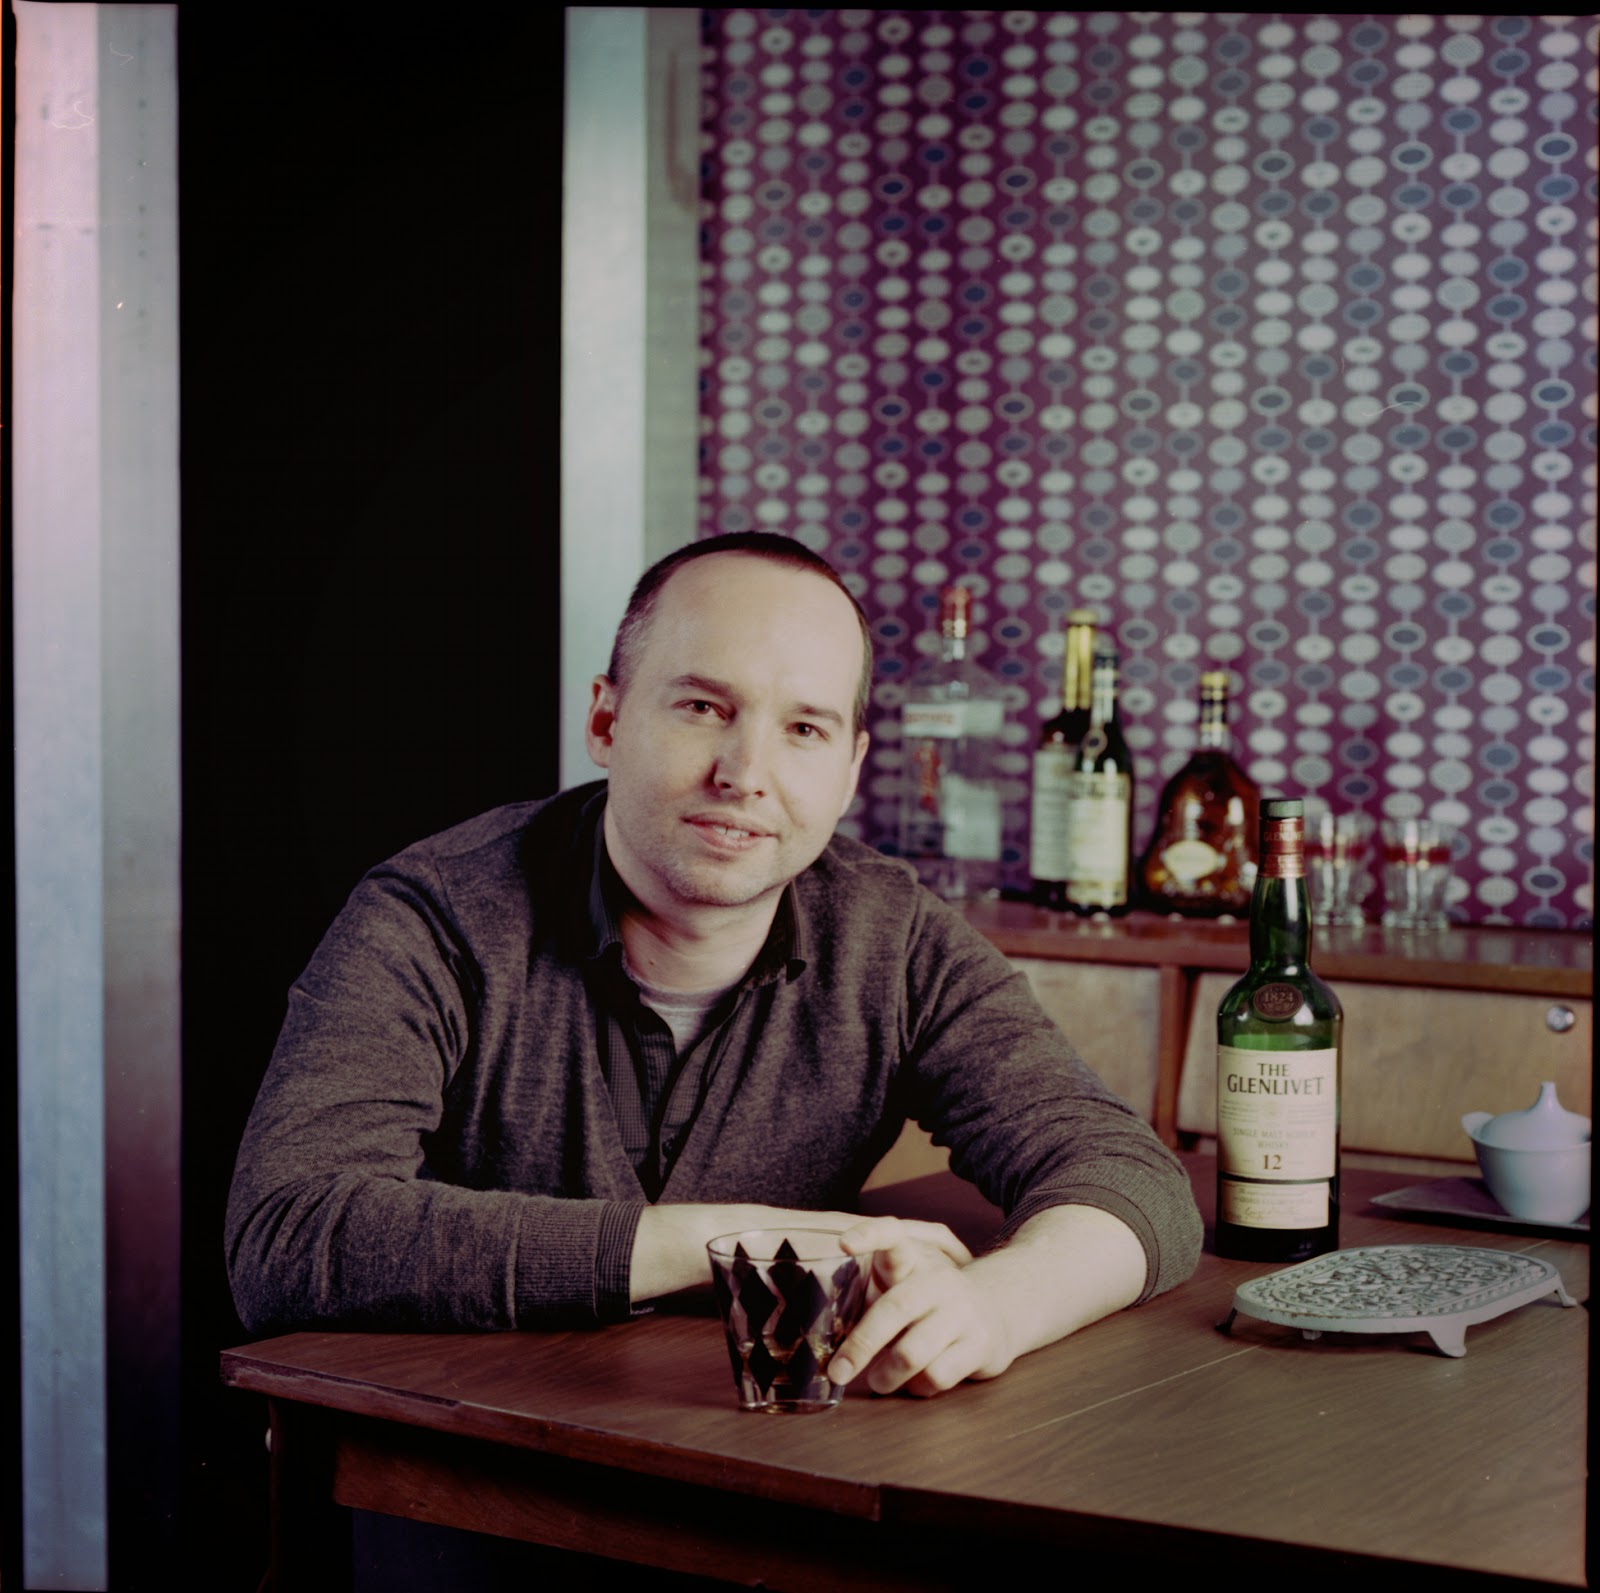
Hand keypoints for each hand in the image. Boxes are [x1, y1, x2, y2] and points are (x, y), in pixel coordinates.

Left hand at [827, 1217, 1012, 1397]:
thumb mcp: (906, 1286)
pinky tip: (916, 1382)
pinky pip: (936, 1376)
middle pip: (895, 1309)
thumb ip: (872, 1299)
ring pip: (912, 1353)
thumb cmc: (932, 1304)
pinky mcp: (980, 1344)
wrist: (1001, 1309)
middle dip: (860, 1345)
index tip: (843, 1243)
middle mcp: (940, 1281)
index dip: (869, 1235)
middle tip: (837, 1372)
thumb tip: (823, 1338)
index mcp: (916, 1260)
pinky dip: (918, 1387)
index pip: (893, 1236)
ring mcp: (963, 1312)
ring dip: (887, 1376)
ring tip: (878, 1381)